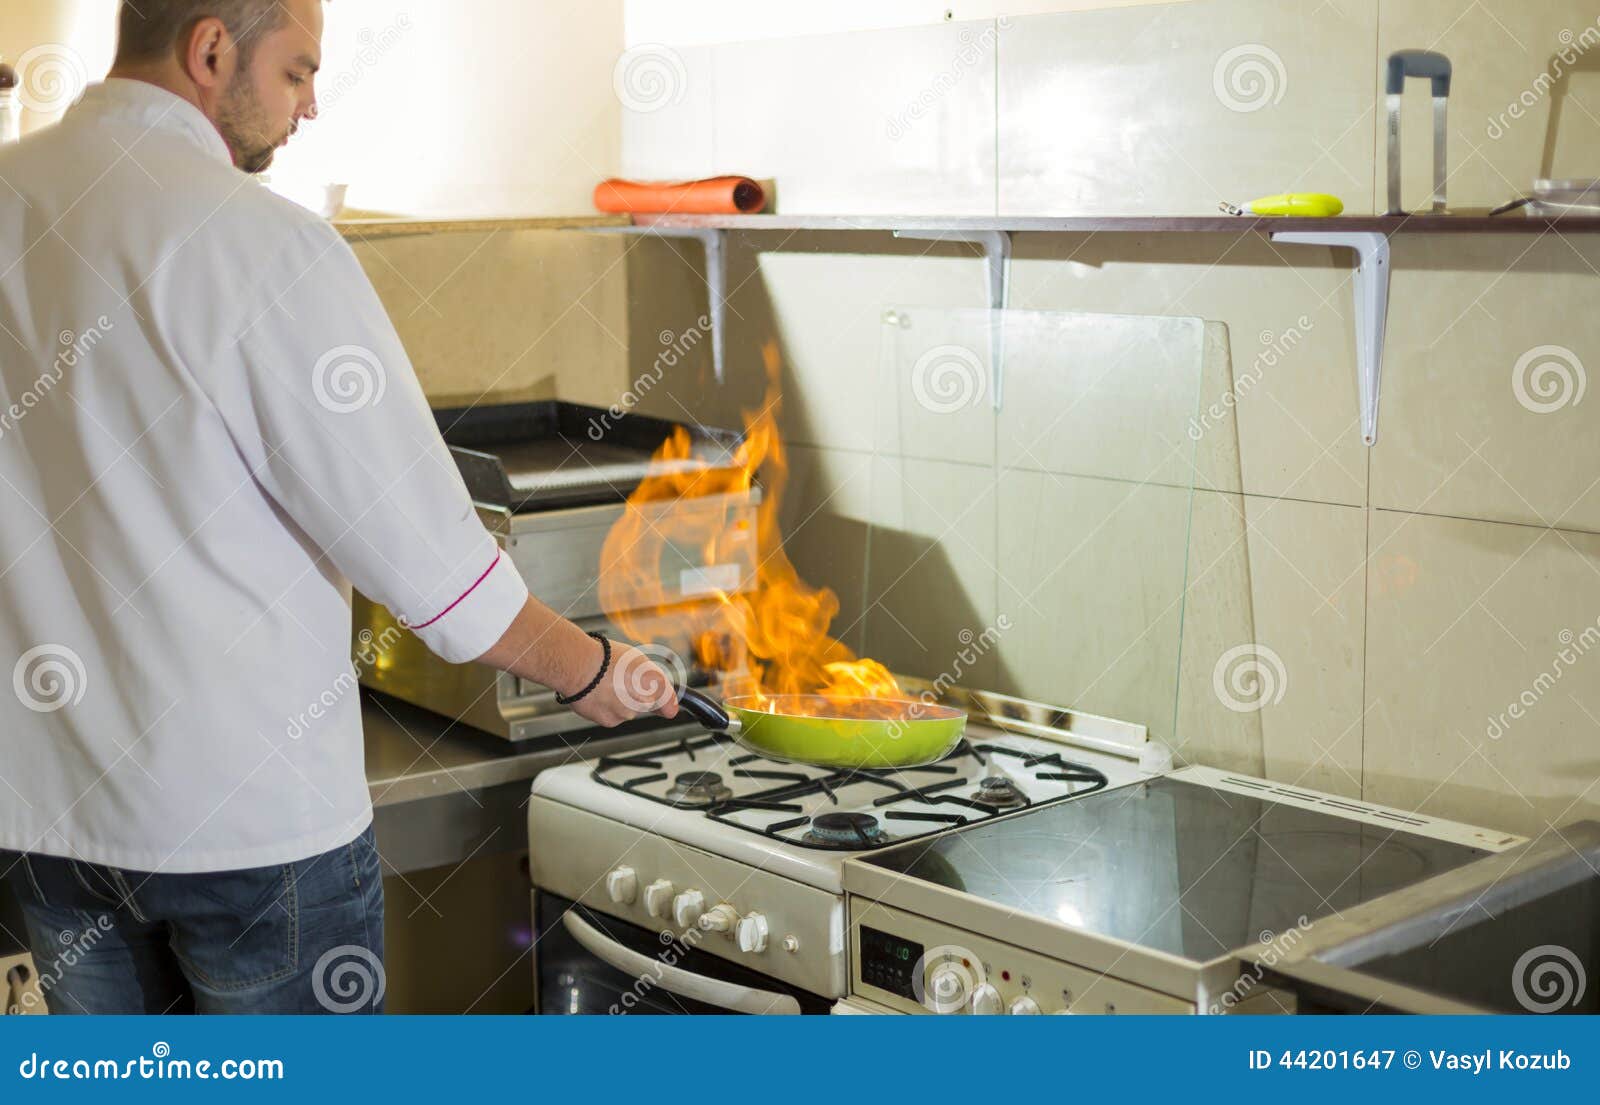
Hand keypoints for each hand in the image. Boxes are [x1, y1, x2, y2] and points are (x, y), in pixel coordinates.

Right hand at [566, 638, 680, 727]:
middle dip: (638, 696)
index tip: (666, 707)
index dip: (667, 704)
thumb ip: (651, 677)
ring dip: (621, 702)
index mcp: (656, 683)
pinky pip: (613, 716)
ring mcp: (628, 713)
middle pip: (647, 705)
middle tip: (623, 683)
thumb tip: (658, 688)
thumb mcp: (636, 659)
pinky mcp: (611, 721)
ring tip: (607, 685)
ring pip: (628, 711)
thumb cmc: (605, 658)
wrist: (580, 667)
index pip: (670, 704)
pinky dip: (607, 708)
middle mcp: (645, 701)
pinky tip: (599, 694)